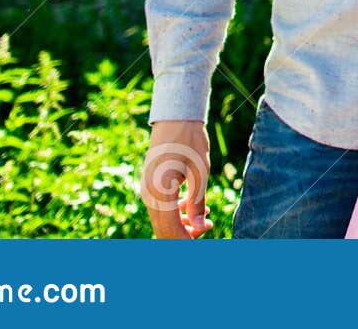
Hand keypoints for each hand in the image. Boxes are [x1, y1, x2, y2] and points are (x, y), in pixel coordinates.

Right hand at [142, 120, 212, 237]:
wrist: (175, 118)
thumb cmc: (190, 141)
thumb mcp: (200, 171)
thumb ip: (198, 202)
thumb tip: (199, 228)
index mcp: (159, 193)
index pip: (170, 230)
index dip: (187, 240)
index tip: (206, 237)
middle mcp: (148, 195)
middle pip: (163, 230)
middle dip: (186, 235)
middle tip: (209, 226)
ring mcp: (147, 191)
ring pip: (162, 221)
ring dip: (182, 225)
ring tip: (207, 218)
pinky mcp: (150, 186)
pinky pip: (161, 210)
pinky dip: (177, 214)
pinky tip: (194, 209)